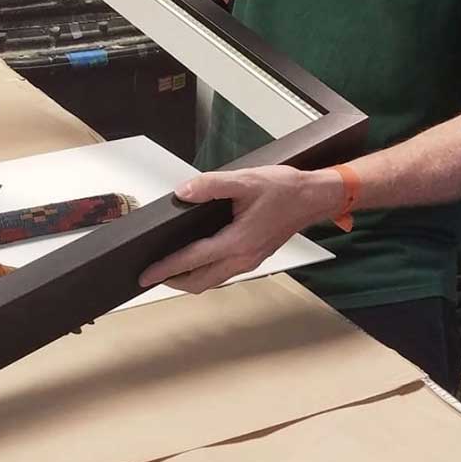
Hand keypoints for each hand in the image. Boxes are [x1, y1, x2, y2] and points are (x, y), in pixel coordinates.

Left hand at [137, 165, 341, 293]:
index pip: (193, 260)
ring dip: (189, 279)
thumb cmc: (285, 189)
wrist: (314, 197)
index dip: (166, 268)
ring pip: (213, 279)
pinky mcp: (255, 255)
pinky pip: (224, 271)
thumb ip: (211, 186)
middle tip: (151, 277)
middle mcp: (244, 257)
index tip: (146, 274)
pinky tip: (198, 259)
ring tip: (168, 271)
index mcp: (238, 242)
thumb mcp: (245, 180)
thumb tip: (183, 192)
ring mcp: (250, 259)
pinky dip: (205, 271)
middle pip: (201, 281)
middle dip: (173, 281)